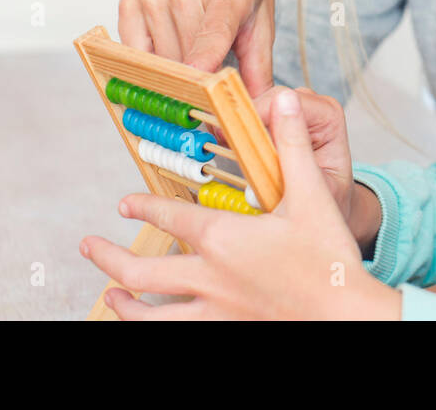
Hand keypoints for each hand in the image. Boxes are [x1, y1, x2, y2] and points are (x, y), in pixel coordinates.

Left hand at [80, 89, 401, 319]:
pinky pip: (178, 335)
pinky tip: (148, 326)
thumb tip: (280, 99)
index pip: (170, 216)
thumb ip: (291, 145)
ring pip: (151, 315)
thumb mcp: (312, 196)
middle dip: (109, 257)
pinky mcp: (228, 332)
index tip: (125, 200)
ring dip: (124, 304)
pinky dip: (154, 330)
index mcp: (224, 239)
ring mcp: (216, 311)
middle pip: (142, 270)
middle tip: (88, 245)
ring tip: (109, 295)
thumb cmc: (329, 259)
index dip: (144, 205)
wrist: (347, 316)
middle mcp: (209, 277)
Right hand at [118, 0, 275, 94]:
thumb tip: (253, 108)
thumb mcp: (262, 18)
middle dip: (197, 84)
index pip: (212, 35)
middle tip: (210, 85)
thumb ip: (258, 66)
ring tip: (195, 50)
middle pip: (185, 60)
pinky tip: (170, 46)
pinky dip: (151, 58)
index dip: (205, 64)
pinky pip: (134, 50)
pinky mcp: (131, 0)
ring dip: (176, 68)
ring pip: (161, 60)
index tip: (201, 89)